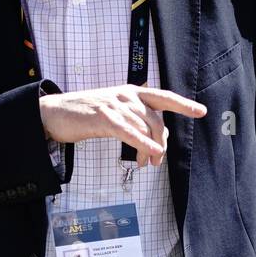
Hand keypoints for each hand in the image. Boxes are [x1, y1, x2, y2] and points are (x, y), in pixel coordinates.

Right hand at [39, 84, 205, 167]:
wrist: (54, 112)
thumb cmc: (83, 114)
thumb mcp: (113, 111)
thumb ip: (133, 118)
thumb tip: (154, 137)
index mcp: (130, 92)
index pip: (163, 96)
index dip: (183, 104)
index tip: (201, 111)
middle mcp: (125, 95)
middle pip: (156, 119)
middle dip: (161, 142)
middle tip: (157, 161)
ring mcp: (114, 104)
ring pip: (144, 128)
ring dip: (150, 150)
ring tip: (147, 164)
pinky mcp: (103, 117)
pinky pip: (129, 132)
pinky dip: (143, 144)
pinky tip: (152, 154)